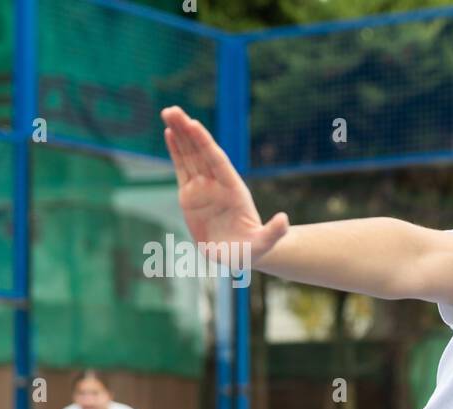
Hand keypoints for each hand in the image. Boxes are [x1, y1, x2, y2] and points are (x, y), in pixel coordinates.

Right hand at [161, 106, 289, 266]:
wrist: (242, 254)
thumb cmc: (253, 250)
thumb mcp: (264, 244)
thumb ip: (274, 232)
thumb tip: (284, 220)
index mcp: (233, 190)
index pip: (217, 162)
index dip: (204, 144)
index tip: (193, 124)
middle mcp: (218, 184)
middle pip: (201, 153)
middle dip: (188, 132)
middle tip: (173, 110)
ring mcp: (204, 187)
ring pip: (190, 156)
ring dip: (179, 135)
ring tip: (168, 112)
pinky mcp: (191, 194)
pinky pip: (182, 168)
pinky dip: (176, 151)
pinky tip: (169, 133)